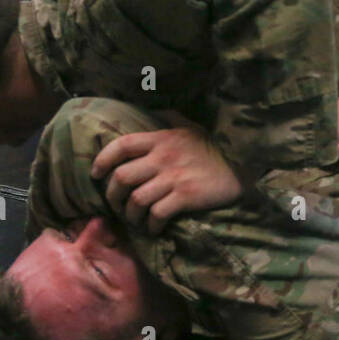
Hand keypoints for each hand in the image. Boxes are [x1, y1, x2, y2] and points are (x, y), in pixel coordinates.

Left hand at [91, 125, 246, 234]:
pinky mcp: (186, 196)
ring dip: (130, 215)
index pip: (121, 146)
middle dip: (112, 196)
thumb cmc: (215, 148)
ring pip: (136, 200)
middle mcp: (163, 157)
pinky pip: (157, 214)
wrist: (243, 166)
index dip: (102, 160)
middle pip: (121, 177)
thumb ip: (172, 119)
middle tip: (117, 206)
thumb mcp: (192, 128)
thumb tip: (157, 110)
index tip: (95, 174)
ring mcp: (174, 177)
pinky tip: (154, 229)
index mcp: (161, 139)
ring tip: (135, 221)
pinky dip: (151, 226)